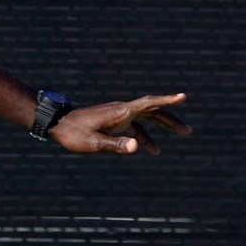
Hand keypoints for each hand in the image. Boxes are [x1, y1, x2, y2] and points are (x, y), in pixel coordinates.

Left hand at [48, 93, 190, 154]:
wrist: (57, 124)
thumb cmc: (73, 133)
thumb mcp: (93, 142)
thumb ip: (115, 144)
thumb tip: (137, 147)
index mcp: (121, 112)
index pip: (148, 103)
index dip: (166, 100)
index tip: (183, 96)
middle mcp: (123, 110)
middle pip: (153, 110)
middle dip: (171, 118)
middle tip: (188, 131)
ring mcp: (119, 115)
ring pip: (147, 117)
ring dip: (164, 125)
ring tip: (182, 134)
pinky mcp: (114, 121)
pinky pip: (136, 126)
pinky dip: (145, 136)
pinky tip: (152, 149)